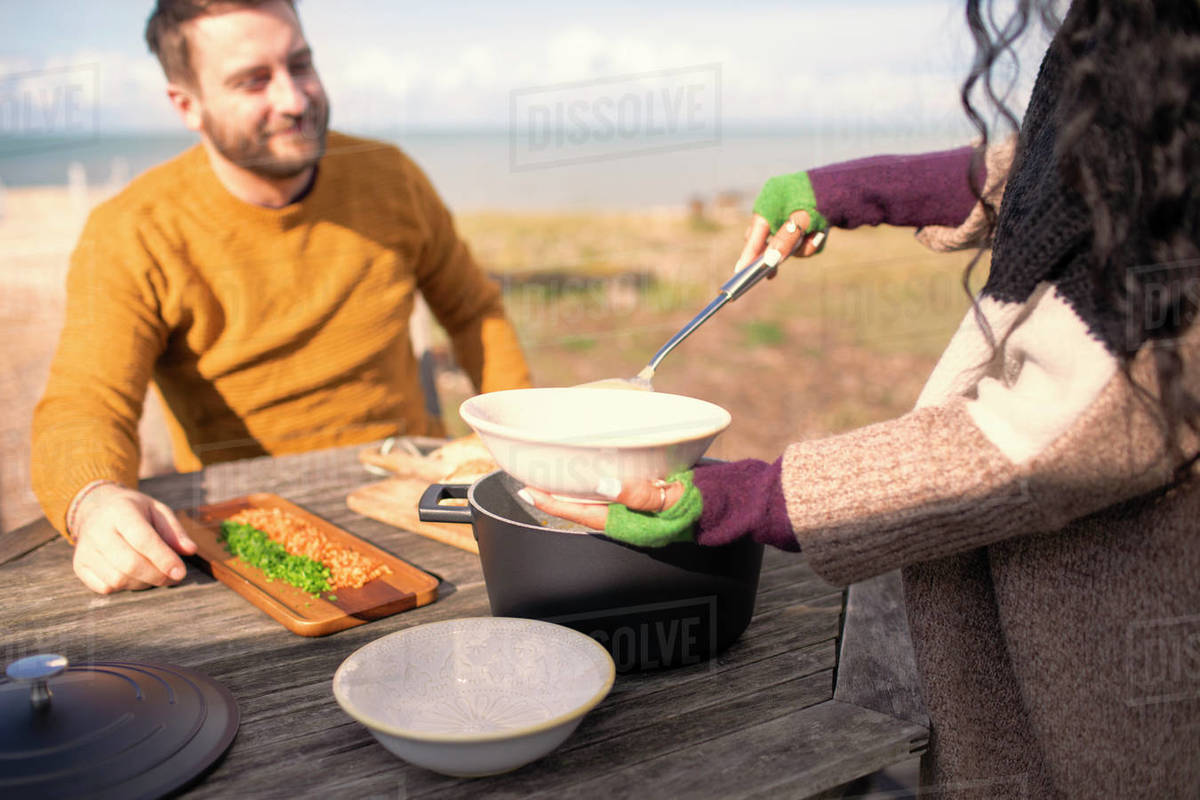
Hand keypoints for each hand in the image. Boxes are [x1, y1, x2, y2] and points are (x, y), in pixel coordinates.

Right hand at [70, 483, 196, 593]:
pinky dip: (125, 587)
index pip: (142, 539)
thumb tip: (190, 550)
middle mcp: (98, 530)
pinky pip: (105, 587)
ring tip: (155, 574)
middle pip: (130, 564)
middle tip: (173, 578)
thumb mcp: (157, 511)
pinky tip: (134, 575)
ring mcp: (85, 550)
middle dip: (157, 576)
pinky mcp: (79, 565)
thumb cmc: (133, 511)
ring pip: (117, 579)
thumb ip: (174, 530)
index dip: (163, 559)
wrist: (95, 509)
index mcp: (120, 511)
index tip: (181, 572)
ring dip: (143, 583)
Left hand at [520, 477, 687, 531]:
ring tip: (550, 476)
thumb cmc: (700, 503)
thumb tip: (604, 485)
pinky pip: (609, 495)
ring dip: (571, 491)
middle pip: (580, 509)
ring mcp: (632, 514)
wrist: (724, 505)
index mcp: (628, 524)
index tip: (528, 490)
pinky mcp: (641, 503)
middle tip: (529, 480)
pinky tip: (587, 474)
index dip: (552, 503)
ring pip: (592, 503)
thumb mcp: (672, 498)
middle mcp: (625, 521)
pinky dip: (592, 485)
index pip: (580, 513)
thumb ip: (640, 495)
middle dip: (554, 496)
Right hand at [734, 209, 826, 271]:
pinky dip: (808, 241)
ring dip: (800, 246)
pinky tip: (820, 232)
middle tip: (771, 276)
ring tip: (816, 235)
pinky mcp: (798, 219)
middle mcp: (774, 207)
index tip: (739, 272)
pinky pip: (797, 239)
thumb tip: (769, 261)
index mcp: (770, 201)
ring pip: (784, 242)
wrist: (847, 189)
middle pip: (765, 240)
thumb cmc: (821, 201)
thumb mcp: (803, 221)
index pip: (754, 234)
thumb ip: (785, 240)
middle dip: (776, 254)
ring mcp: (785, 214)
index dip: (747, 254)